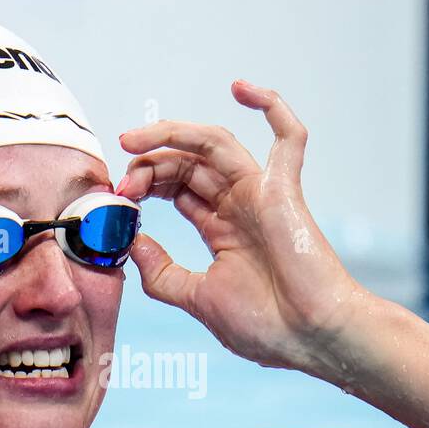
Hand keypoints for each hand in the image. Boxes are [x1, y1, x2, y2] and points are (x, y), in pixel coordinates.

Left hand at [117, 81, 362, 372]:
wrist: (311, 339)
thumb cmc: (267, 326)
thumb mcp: (197, 298)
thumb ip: (163, 273)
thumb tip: (133, 242)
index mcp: (222, 228)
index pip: (177, 187)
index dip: (144, 183)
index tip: (118, 197)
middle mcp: (240, 205)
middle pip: (188, 163)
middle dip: (149, 165)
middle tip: (121, 181)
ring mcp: (262, 194)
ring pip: (214, 144)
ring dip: (172, 135)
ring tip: (134, 141)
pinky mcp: (285, 191)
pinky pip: (288, 137)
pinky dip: (271, 106)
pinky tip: (241, 88)